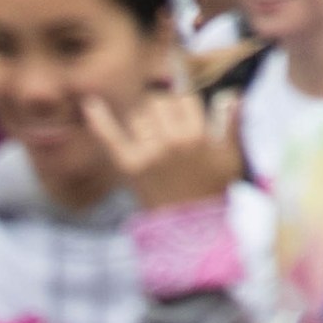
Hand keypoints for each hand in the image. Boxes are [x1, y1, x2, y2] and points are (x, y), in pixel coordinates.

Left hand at [82, 91, 244, 210]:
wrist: (189, 228)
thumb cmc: (212, 190)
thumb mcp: (230, 158)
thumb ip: (232, 124)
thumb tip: (234, 94)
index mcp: (197, 136)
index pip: (183, 99)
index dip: (184, 107)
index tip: (185, 120)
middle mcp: (171, 141)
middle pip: (159, 102)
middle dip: (164, 112)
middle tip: (170, 131)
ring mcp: (147, 153)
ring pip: (138, 116)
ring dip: (145, 121)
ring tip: (154, 141)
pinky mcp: (128, 165)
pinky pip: (110, 136)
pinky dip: (99, 120)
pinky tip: (89, 104)